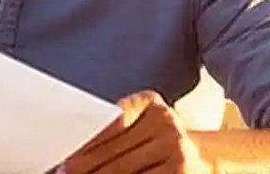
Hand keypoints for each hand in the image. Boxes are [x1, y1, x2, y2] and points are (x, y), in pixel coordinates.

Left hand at [61, 90, 211, 173]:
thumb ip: (112, 130)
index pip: (108, 124)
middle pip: (112, 155)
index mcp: (150, 103)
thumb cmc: (161, 141)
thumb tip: (70, 156)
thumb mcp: (142, 123)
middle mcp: (166, 125)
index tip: (63, 161)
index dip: (83, 146)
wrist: (206, 158)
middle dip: (84, 170)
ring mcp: (176, 153)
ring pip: (123, 173)